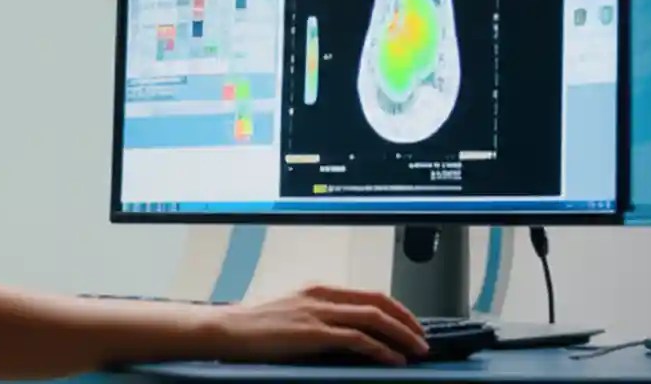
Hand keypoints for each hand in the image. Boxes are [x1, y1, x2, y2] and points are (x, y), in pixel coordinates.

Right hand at [216, 284, 428, 365]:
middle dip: (406, 320)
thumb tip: (348, 335)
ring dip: (401, 335)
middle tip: (422, 338)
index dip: (395, 308)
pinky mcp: (313, 333)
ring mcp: (318, 313)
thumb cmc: (254, 326)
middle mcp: (322, 296)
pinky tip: (392, 360)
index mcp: (318, 290)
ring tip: (416, 350)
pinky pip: (358, 339)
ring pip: (373, 318)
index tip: (410, 324)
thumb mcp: (292, 314)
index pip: (368, 294)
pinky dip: (381, 350)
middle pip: (378, 301)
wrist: (228, 330)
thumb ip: (320, 318)